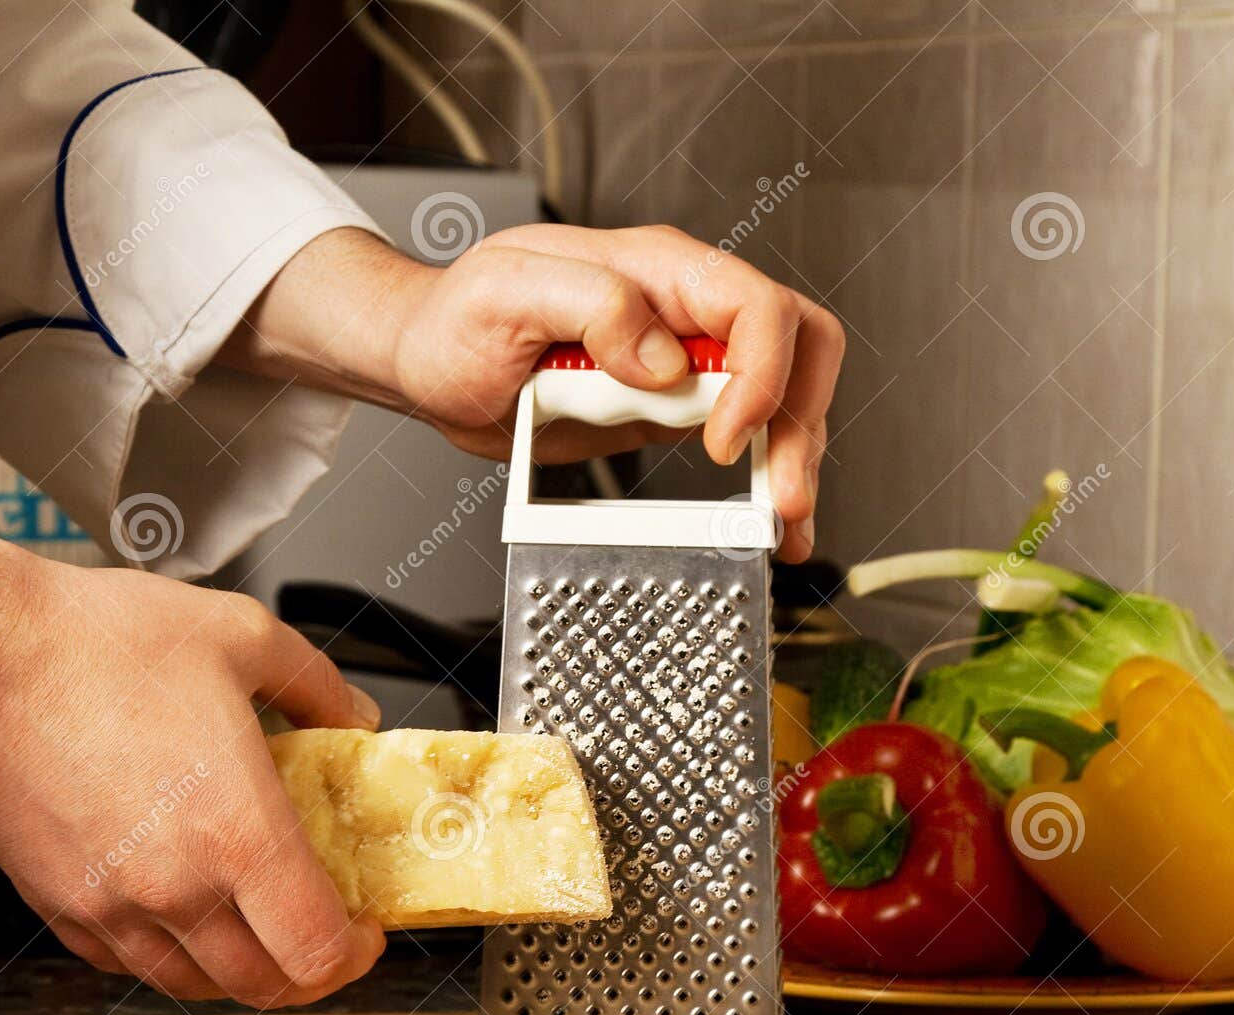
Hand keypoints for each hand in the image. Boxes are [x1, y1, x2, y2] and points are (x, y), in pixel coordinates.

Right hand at [0, 525, 385, 1007]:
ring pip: (194, 984)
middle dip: (310, 971)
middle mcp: (174, 887)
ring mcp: (109, 905)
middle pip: (264, 986)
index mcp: (237, 833)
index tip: (365, 927)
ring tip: (259, 923)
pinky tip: (180, 908)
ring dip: (241, 969)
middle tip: (323, 931)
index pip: (316, 951)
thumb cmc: (93, 639)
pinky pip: (126, 961)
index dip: (356, 955)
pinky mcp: (55, 902)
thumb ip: (317, 687)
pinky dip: (168, 953)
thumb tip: (353, 718)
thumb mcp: (242, 635)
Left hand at [220, 224, 844, 561]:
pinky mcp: (671, 409)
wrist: (430, 360)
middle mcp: (684, 312)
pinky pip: (745, 434)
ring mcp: (684, 361)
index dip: (761, 375)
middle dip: (802, 423)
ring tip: (787, 525)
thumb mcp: (505, 294)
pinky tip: (769, 524)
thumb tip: (664, 359)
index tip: (722, 441)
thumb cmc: (456, 317)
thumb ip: (591, 305)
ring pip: (785, 396)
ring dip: (796, 460)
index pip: (756, 306)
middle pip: (798, 347)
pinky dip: (766, 479)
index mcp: (657, 270)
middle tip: (784, 496)